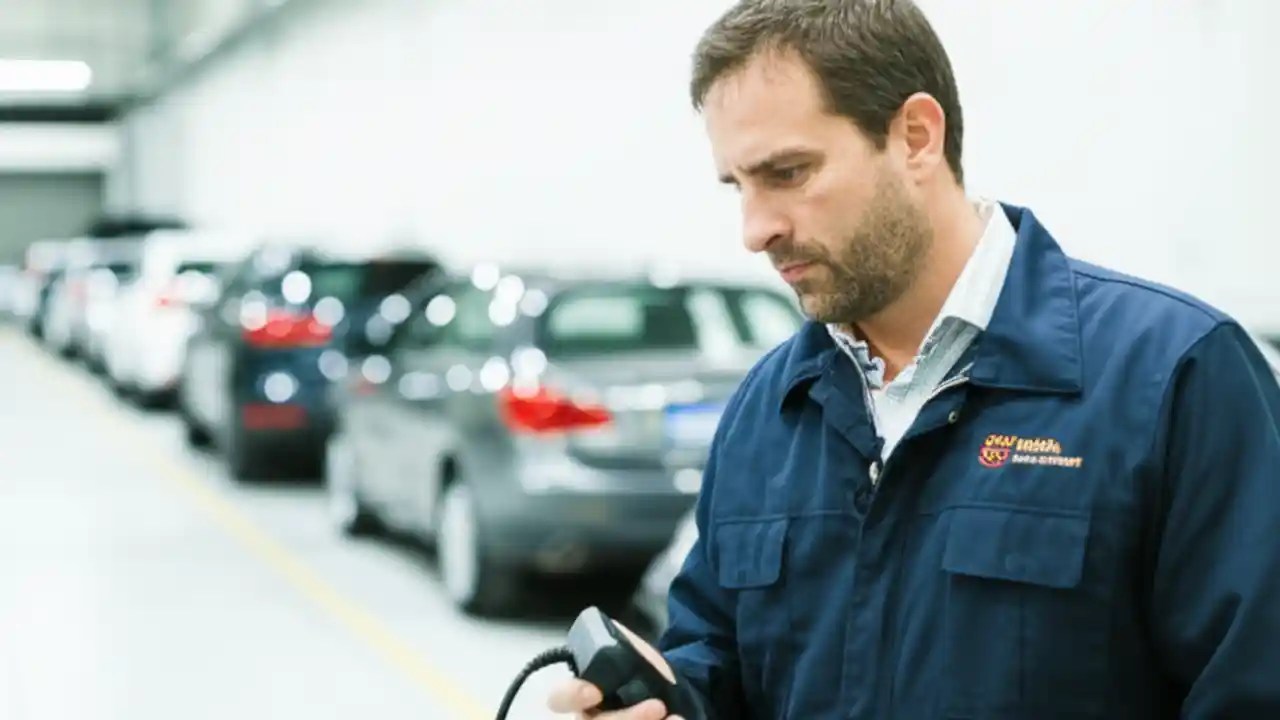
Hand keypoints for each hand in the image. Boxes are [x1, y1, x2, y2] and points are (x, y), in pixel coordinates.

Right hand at [546, 622, 684, 718]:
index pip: (560, 698)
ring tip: (675, 718)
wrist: (673, 694)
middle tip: (657, 707)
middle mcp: (589, 719)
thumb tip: (611, 631)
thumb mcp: (634, 651)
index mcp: (582, 694)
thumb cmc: (644, 672)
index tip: (595, 692)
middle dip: (626, 719)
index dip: (572, 696)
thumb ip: (621, 643)